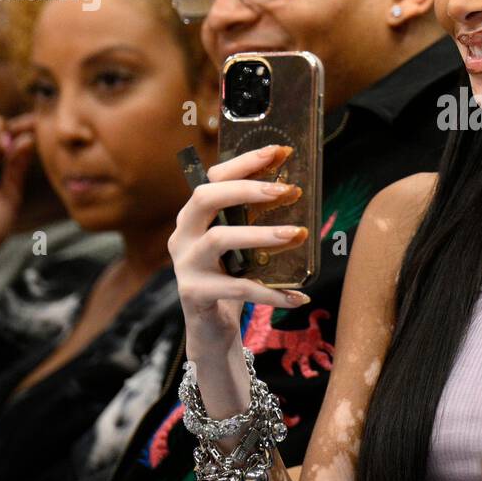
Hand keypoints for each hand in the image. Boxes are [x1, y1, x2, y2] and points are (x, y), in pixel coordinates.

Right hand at [168, 143, 311, 340]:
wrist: (211, 328)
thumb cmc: (231, 277)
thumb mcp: (242, 244)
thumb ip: (254, 219)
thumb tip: (292, 190)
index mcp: (194, 217)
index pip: (213, 178)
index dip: (244, 163)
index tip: (278, 152)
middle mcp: (183, 235)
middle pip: (205, 199)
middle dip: (246, 189)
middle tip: (286, 190)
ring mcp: (186, 265)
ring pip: (219, 240)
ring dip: (261, 234)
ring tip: (296, 234)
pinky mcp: (195, 294)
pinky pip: (237, 288)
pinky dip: (272, 293)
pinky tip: (299, 297)